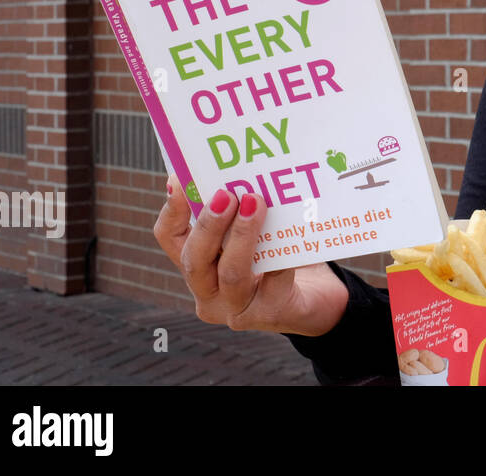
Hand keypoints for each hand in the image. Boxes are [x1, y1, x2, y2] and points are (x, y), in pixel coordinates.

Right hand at [153, 175, 348, 335]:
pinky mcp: (270, 313)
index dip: (172, 210)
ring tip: (255, 204)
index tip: (178, 180)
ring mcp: (237, 309)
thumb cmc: (279, 259)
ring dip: (242, 236)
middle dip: (208, 225)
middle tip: (225, 195)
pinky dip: (282, 256)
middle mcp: (209, 293)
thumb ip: (241, 213)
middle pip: (194, 260)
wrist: (315, 300)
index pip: (170, 239)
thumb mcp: (254, 234)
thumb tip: (240, 172)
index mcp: (198, 267)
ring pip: (231, 273)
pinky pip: (275, 280)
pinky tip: (293, 234)